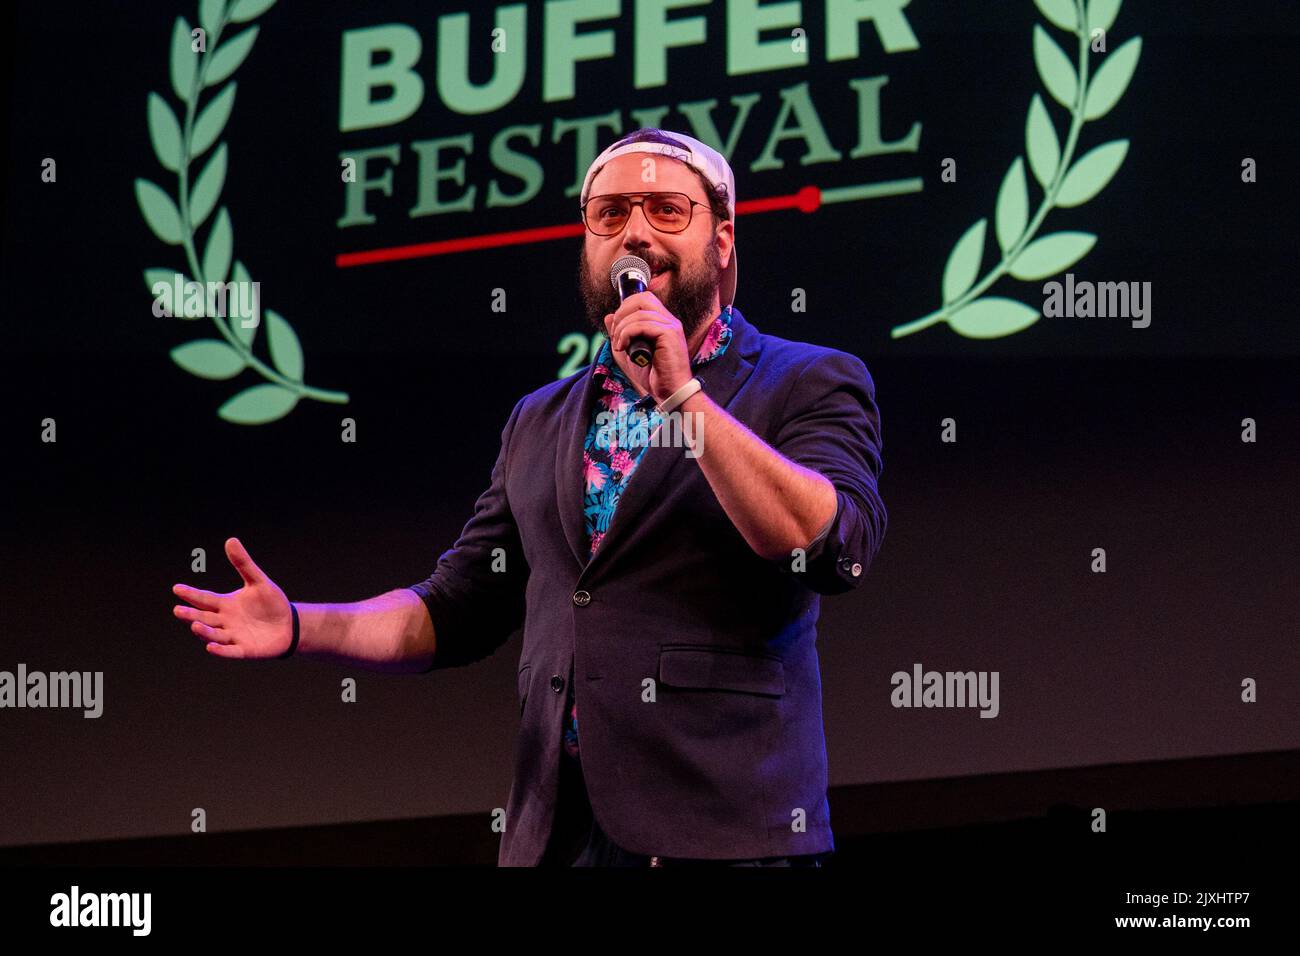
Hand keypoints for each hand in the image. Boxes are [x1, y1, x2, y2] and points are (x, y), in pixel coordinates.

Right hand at [172, 537, 292, 658]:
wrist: (290, 625)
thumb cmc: (271, 603)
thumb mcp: (258, 582)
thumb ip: (243, 564)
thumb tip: (231, 540)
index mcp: (225, 604)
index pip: (204, 599)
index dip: (191, 594)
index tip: (176, 588)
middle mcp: (225, 621)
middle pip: (204, 618)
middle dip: (191, 615)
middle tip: (178, 610)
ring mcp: (233, 636)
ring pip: (214, 635)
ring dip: (204, 631)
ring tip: (195, 625)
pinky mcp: (244, 650)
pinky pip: (230, 651)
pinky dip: (220, 650)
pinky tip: (211, 647)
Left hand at [603, 291, 693, 404]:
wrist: (669, 392)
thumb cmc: (654, 376)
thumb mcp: (630, 352)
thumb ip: (621, 334)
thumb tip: (609, 316)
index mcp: (663, 322)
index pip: (643, 299)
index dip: (625, 308)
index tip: (617, 329)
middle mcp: (669, 320)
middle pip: (642, 298)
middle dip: (622, 313)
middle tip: (616, 334)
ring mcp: (671, 326)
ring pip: (639, 313)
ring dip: (622, 328)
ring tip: (619, 346)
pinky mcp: (669, 334)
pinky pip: (642, 324)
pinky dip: (627, 334)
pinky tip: (623, 347)